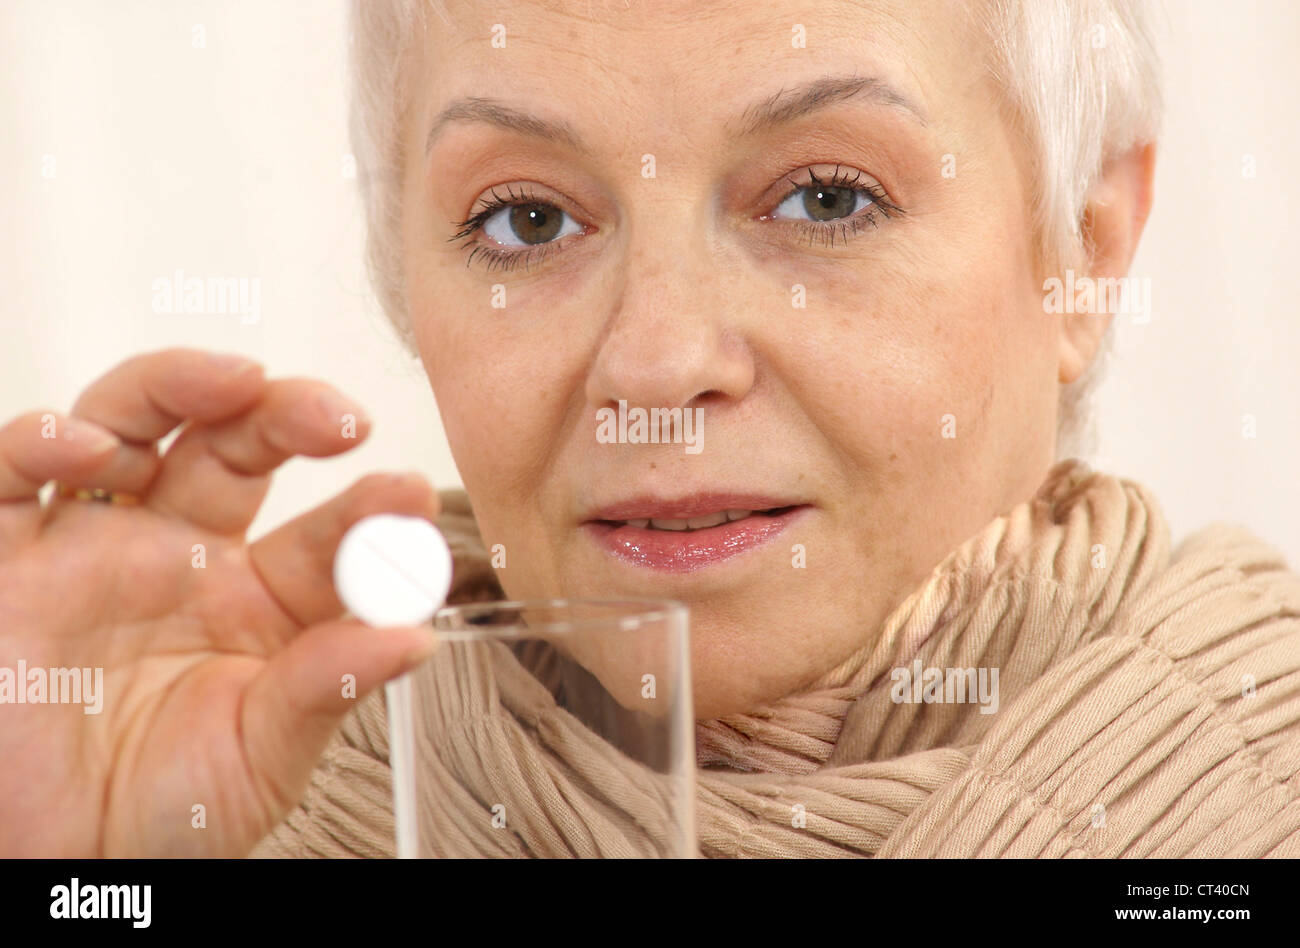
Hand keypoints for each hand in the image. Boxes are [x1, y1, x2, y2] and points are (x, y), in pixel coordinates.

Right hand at [0, 348, 438, 856]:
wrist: (53, 860)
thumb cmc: (160, 811)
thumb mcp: (262, 756)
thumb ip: (327, 686)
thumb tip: (415, 636)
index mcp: (257, 597)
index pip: (325, 531)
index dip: (369, 509)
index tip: (411, 498)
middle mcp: (180, 552)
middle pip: (238, 444)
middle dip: (291, 414)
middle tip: (341, 420)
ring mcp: (94, 542)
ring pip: (135, 423)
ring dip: (184, 385)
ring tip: (239, 384)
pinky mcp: (8, 553)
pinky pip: (14, 472)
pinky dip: (46, 438)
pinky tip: (93, 445)